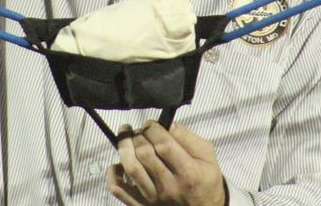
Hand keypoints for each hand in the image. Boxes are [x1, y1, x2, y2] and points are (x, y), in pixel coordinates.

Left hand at [107, 121, 226, 205]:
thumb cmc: (206, 180)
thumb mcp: (208, 156)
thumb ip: (189, 138)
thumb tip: (168, 124)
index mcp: (188, 173)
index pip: (163, 144)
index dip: (153, 129)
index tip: (151, 124)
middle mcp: (169, 186)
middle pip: (144, 154)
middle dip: (138, 135)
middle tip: (140, 130)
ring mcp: (153, 198)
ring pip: (131, 168)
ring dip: (124, 147)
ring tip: (126, 136)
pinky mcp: (142, 205)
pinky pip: (120, 191)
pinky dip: (113, 175)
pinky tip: (117, 163)